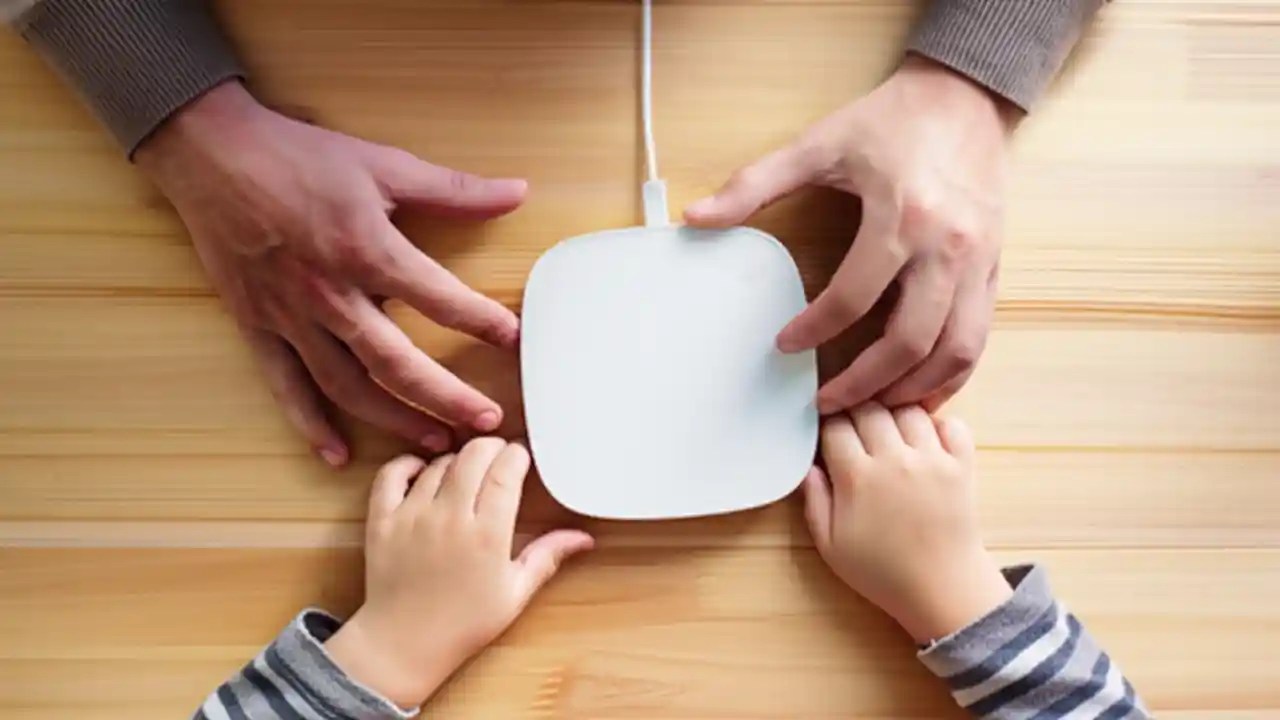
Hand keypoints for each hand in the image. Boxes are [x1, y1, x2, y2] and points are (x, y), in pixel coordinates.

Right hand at [135, 81, 526, 464]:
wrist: (211, 153)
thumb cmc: (299, 157)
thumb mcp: (384, 165)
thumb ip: (454, 190)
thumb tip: (517, 192)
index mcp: (367, 251)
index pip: (439, 299)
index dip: (481, 322)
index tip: (514, 341)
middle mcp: (331, 295)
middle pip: (398, 363)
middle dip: (447, 398)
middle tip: (486, 422)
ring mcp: (291, 317)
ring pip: (349, 386)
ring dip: (394, 420)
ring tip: (435, 443)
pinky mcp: (256, 326)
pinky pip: (286, 386)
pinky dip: (311, 424)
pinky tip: (339, 454)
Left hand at [324, 439, 593, 707]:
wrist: (404, 644)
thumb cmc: (464, 624)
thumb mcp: (514, 593)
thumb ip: (547, 557)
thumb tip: (583, 537)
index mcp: (487, 536)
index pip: (505, 471)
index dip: (516, 455)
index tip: (521, 458)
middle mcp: (450, 519)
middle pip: (474, 455)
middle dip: (491, 447)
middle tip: (498, 457)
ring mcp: (412, 517)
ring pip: (439, 462)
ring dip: (457, 459)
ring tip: (466, 473)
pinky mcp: (382, 520)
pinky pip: (392, 474)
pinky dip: (408, 464)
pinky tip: (423, 471)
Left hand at [686, 55, 1016, 411]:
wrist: (964, 97)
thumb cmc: (891, 122)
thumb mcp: (818, 144)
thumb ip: (754, 184)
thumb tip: (695, 218)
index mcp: (901, 217)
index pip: (853, 297)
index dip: (814, 330)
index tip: (784, 345)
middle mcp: (947, 247)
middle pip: (909, 340)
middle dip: (864, 382)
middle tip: (826, 401)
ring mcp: (977, 262)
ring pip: (954, 351)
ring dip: (912, 389)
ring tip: (871, 407)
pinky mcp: (994, 269)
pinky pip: (979, 338)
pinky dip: (951, 375)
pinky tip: (918, 390)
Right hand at [803, 403, 1010, 642]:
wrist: (942, 590)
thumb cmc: (880, 571)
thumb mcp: (830, 545)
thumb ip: (815, 500)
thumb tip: (807, 464)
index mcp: (858, 477)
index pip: (835, 425)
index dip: (827, 425)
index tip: (828, 435)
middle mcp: (895, 459)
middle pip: (869, 407)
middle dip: (856, 413)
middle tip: (856, 431)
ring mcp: (932, 458)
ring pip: (908, 409)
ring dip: (895, 415)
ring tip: (890, 434)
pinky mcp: (962, 464)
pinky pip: (953, 424)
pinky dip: (939, 425)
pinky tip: (925, 441)